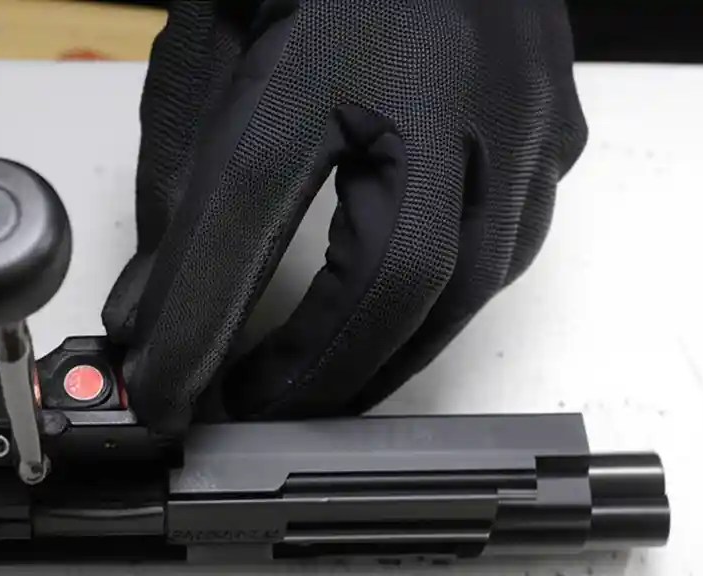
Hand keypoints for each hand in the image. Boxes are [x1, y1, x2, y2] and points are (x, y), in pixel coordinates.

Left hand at [104, 0, 587, 433]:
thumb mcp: (211, 36)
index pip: (245, 213)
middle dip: (315, 372)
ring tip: (318, 391)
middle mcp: (435, 74)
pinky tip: (397, 321)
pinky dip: (446, 304)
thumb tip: (148, 305)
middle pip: (393, 275)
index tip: (162, 395)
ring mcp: (513, 100)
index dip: (197, 325)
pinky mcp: (555, 122)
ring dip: (385, 358)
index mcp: (321, 45)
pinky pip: (514, 246)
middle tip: (252, 412)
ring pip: (471, 281)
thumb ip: (176, 172)